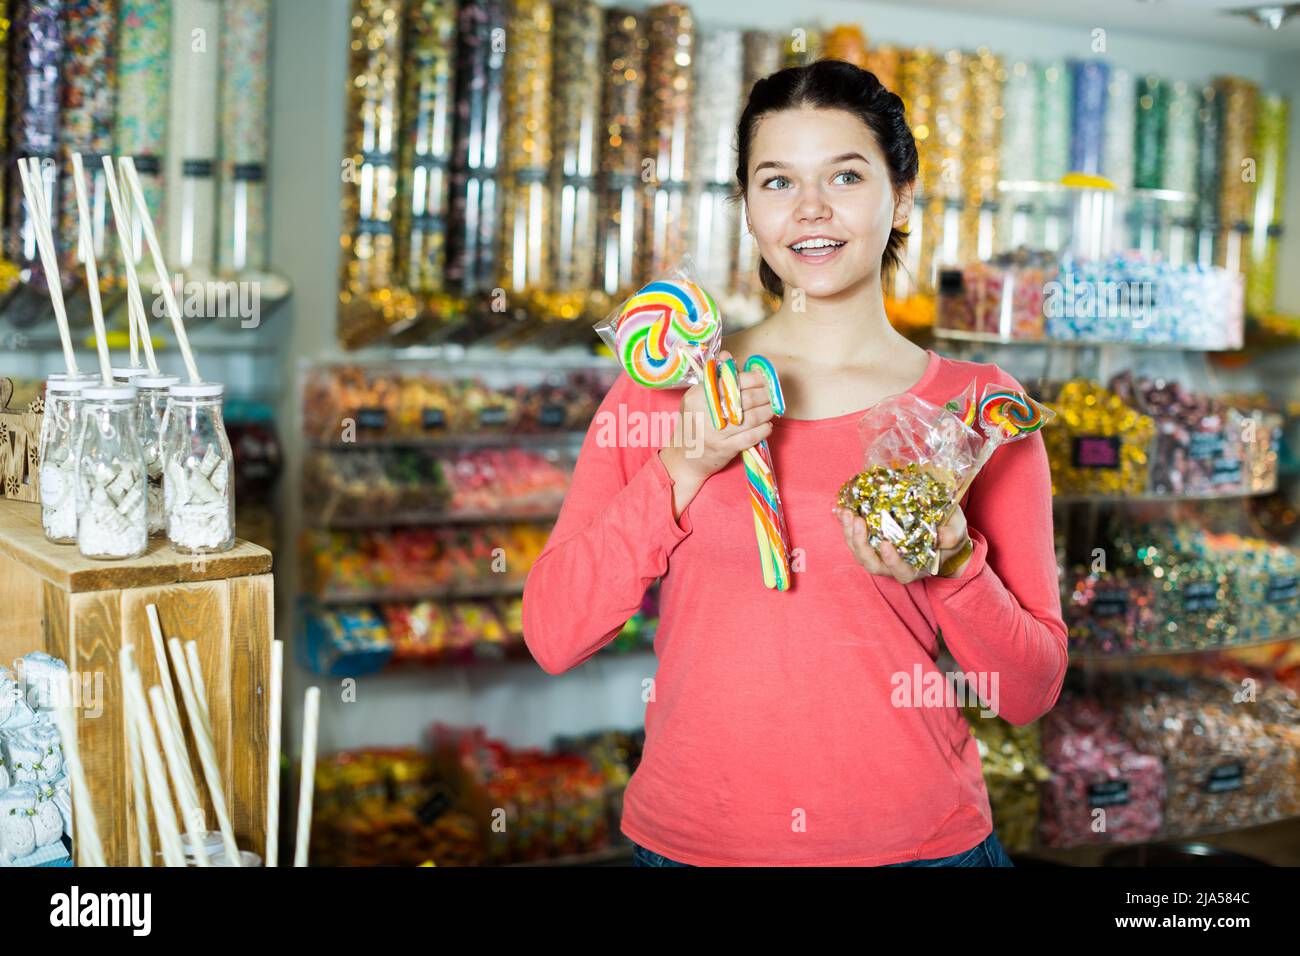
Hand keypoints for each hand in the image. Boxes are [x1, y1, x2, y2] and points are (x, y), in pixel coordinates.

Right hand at [660, 350, 774, 483]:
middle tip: (772, 394)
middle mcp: (705, 413)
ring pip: (751, 418)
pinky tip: (766, 426)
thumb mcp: (696, 398)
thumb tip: (728, 356)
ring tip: (771, 409)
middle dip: (764, 395)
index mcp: (698, 396)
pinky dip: (763, 430)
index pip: (731, 382)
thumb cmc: (694, 423)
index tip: (763, 378)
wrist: (684, 458)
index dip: (752, 378)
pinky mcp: (725, 449)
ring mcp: (715, 433)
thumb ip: (714, 378)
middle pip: (745, 399)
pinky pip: (750, 437)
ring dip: (766, 412)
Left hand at [833, 502, 971, 583]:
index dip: (892, 561)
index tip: (885, 544)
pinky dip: (847, 526)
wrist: (941, 531)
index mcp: (916, 567)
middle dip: (861, 544)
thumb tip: (942, 536)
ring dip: (850, 534)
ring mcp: (880, 555)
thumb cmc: (949, 535)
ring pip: (860, 552)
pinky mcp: (872, 543)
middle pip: (872, 564)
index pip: (901, 572)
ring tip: (846, 512)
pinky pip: (855, 539)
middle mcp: (894, 566)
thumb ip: (951, 535)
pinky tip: (842, 509)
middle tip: (858, 521)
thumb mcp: (956, 532)